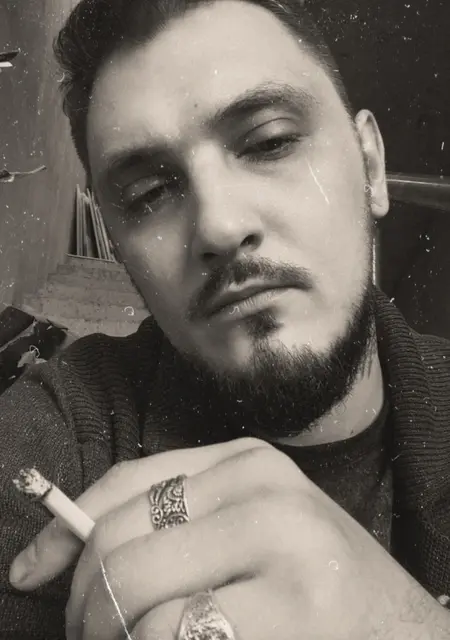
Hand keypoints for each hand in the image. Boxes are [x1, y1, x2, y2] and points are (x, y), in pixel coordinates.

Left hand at [10, 438, 446, 639]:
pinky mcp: (294, 606)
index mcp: (248, 461)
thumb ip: (171, 532)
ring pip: (135, 596)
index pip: (126, 484)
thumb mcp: (246, 535)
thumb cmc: (318, 590)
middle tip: (94, 639)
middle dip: (84, 607)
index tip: (32, 572)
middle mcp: (264, 488)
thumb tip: (60, 554)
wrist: (406, 633)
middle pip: (118, 545)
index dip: (65, 529)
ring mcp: (283, 543)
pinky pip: (173, 637)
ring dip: (118, 639)